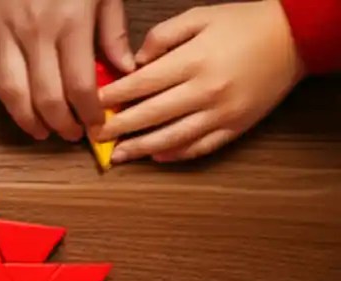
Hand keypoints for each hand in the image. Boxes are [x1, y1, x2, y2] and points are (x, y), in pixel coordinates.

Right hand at [0, 0, 134, 140]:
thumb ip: (112, 30)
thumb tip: (123, 70)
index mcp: (70, 23)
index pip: (80, 85)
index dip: (88, 113)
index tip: (96, 126)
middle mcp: (34, 33)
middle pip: (45, 97)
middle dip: (60, 124)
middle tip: (70, 134)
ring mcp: (2, 33)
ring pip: (11, 92)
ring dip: (27, 119)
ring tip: (40, 131)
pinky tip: (14, 104)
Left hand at [96, 1, 304, 162]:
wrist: (294, 37)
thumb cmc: (244, 24)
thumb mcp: (199, 17)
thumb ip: (162, 37)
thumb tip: (135, 63)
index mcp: (193, 61)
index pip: (141, 85)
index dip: (113, 98)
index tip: (94, 105)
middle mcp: (205, 91)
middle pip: (150, 115)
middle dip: (118, 128)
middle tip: (95, 136)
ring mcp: (221, 113)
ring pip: (172, 137)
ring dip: (140, 148)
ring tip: (117, 155)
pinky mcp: (236, 127)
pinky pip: (200, 147)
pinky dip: (176, 154)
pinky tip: (156, 156)